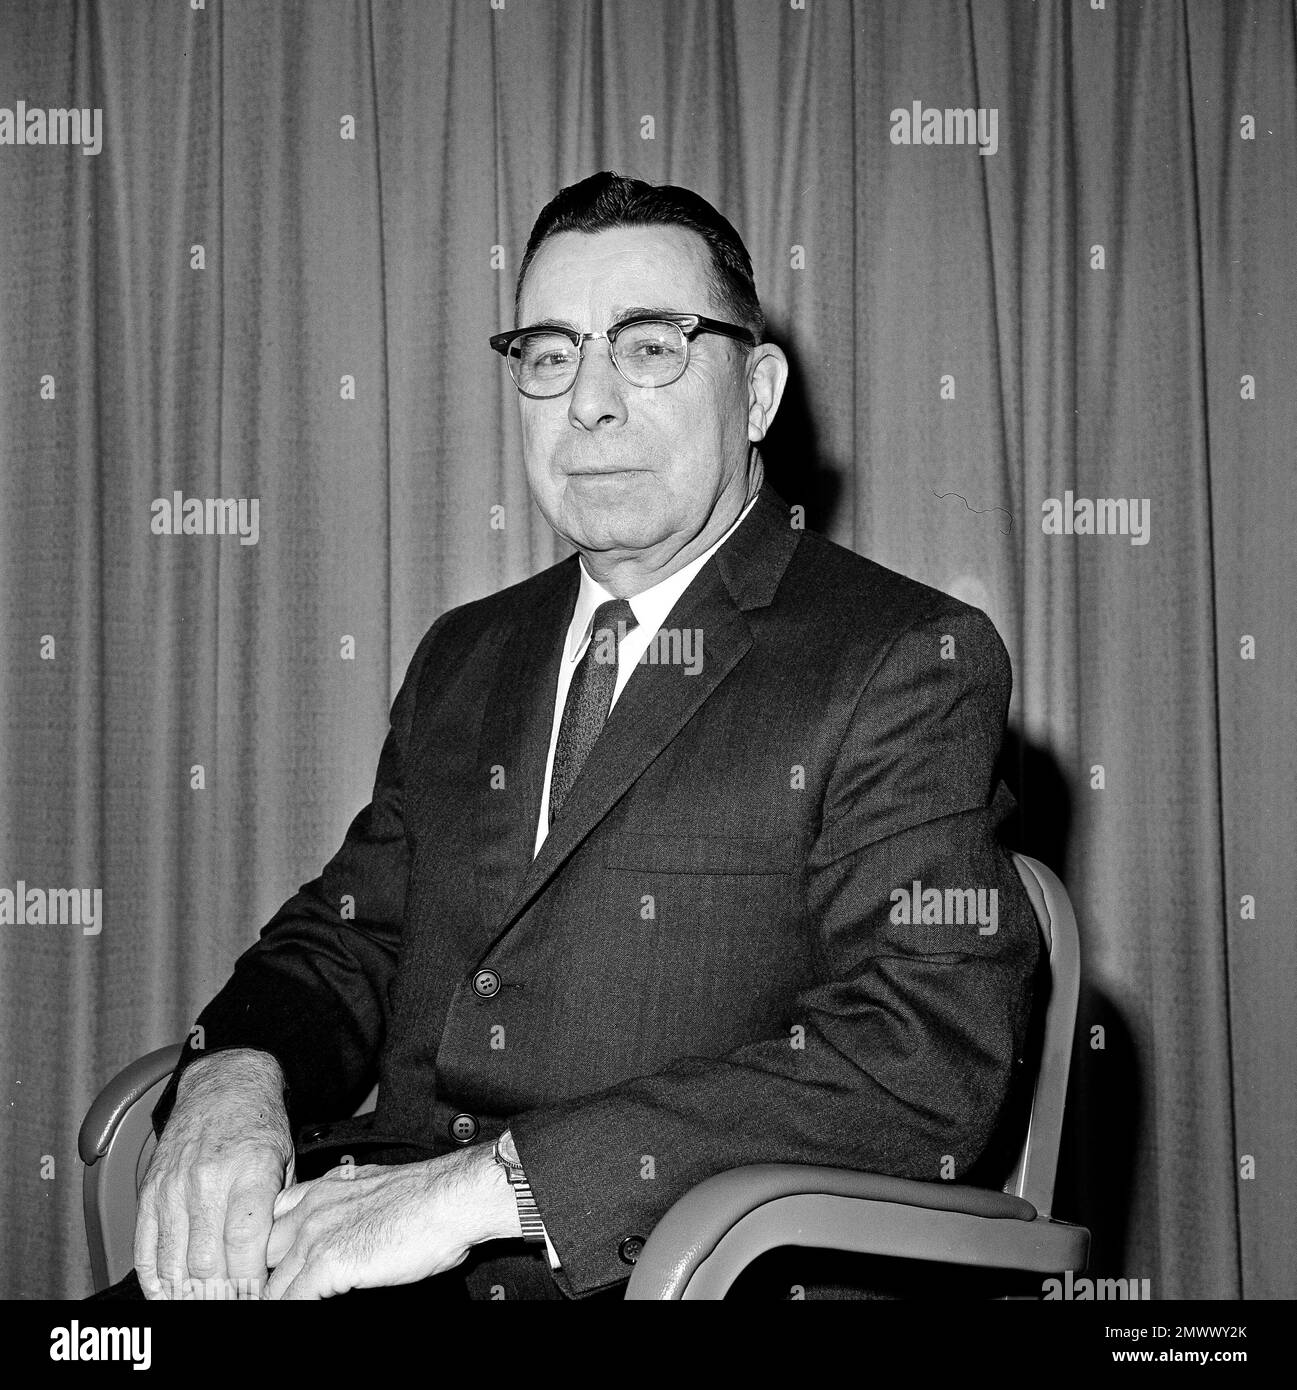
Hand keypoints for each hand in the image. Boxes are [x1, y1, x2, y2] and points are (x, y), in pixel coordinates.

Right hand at [134, 1048, 293, 1299]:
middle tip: (231, 1305)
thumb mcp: (284, 1160)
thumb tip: (272, 1262)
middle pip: (208, 1259)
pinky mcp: (151, 1190)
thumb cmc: (260, 1125)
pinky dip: (155, 1277)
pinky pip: (146, 1245)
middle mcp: (207, 1180)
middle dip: (220, 1294)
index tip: (256, 1298)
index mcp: (249, 1171)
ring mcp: (174, 1186)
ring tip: (202, 1304)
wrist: (224, 1085)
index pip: (244, 1241)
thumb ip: (277, 1209)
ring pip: (175, 1260)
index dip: (248, 1280)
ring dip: (188, 1293)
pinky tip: (168, 1293)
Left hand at [263, 1144, 515, 1299]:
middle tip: (270, 1293)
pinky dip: (292, 1307)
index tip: (269, 1268)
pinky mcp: (329, 1261)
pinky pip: (291, 1298)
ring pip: (272, 1280)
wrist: (453, 1197)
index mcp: (325, 1187)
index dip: (269, 1246)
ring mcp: (317, 1233)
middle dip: (266, 1273)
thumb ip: (349, 1206)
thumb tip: (348, 1232)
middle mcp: (314, 1206)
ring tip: (275, 1306)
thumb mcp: (376, 1189)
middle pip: (263, 1248)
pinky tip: (300, 1309)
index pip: (274, 1216)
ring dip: (275, 1296)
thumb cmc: (430, 1197)